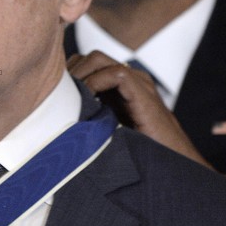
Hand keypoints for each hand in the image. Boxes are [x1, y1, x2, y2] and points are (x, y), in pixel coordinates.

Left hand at [67, 51, 212, 169]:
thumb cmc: (137, 154)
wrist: (172, 167)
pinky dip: (95, 83)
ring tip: (69, 98)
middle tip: (56, 96)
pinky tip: (87, 102)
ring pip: (98, 59)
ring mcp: (138, 83)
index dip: (68, 74)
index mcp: (119, 87)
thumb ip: (87, 116)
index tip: (53, 95)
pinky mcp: (144, 93)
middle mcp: (129, 80)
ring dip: (79, 75)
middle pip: (89, 58)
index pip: (86, 64)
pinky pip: (116, 74)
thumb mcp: (104, 131)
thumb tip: (53, 117)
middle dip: (70, 72)